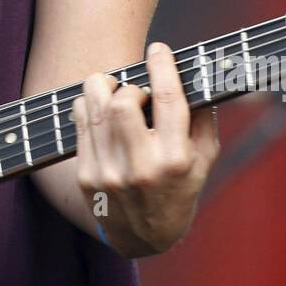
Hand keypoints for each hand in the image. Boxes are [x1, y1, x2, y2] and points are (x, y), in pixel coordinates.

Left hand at [72, 41, 220, 254]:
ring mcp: (109, 173)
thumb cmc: (180, 189)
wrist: (144, 237)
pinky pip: (80, 122)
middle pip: (121, 102)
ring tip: (114, 93)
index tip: (159, 48)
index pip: (168, 101)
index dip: (162, 66)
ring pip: (94, 107)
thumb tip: (199, 75)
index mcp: (175, 160)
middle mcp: (140, 168)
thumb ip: (204, 118)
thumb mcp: (205, 159)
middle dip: (128, 85)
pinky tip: (101, 112)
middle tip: (135, 90)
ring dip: (104, 89)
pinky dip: (89, 107)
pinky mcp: (86, 176)